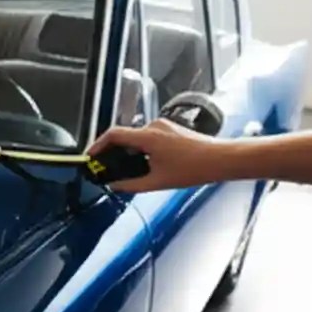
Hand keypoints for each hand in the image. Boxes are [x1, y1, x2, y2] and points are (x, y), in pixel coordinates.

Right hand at [87, 117, 234, 192]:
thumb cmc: (194, 168)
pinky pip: (149, 137)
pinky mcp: (171, 129)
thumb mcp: (158, 182)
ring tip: (129, 169)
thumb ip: (131, 184)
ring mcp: (164, 126)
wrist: (221, 159)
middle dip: (114, 152)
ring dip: (130, 152)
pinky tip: (147, 164)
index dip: (98, 145)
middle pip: (125, 137)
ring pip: (137, 138)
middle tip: (107, 167)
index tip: (90, 156)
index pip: (114, 134)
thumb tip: (115, 185)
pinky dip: (142, 149)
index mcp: (148, 137)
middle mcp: (154, 126)